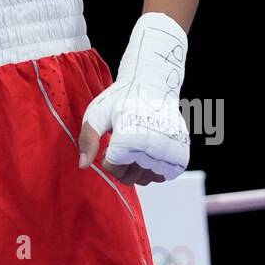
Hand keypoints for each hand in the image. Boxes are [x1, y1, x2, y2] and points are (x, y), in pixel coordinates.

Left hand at [75, 12, 190, 185]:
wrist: (152, 85)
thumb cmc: (122, 98)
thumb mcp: (97, 114)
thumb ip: (88, 140)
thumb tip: (83, 165)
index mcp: (130, 137)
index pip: (112, 168)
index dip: (106, 157)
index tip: (111, 140)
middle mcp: (152, 146)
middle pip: (129, 177)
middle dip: (121, 164)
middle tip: (123, 143)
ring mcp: (169, 151)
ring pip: (146, 179)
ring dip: (138, 168)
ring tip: (136, 146)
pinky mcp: (181, 153)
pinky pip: (164, 176)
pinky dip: (155, 169)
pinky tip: (149, 152)